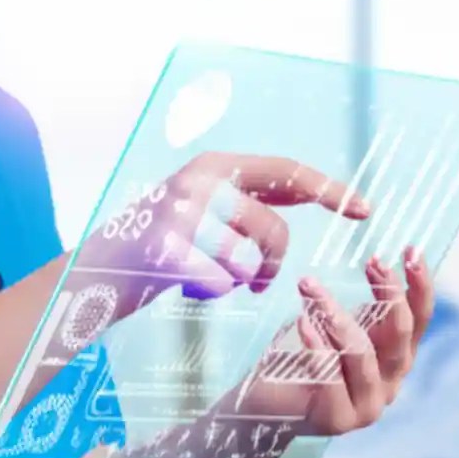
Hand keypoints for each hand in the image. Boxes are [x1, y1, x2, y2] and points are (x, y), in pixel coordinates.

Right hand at [76, 152, 369, 315]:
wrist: (92, 272)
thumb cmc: (158, 248)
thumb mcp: (203, 207)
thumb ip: (247, 195)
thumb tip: (307, 187)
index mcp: (214, 165)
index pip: (288, 171)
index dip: (329, 191)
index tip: (367, 211)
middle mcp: (198, 181)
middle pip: (273, 227)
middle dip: (273, 262)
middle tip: (259, 284)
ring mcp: (180, 214)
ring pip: (248, 260)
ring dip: (240, 281)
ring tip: (215, 281)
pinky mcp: (165, 250)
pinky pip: (220, 284)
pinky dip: (211, 293)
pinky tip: (188, 288)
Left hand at [225, 245, 434, 435]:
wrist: (264, 409)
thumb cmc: (299, 361)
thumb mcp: (336, 329)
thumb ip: (359, 311)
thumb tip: (376, 262)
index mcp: (395, 359)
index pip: (419, 320)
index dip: (420, 286)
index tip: (410, 251)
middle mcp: (389, 383)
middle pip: (401, 336)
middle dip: (390, 294)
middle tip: (372, 260)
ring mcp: (368, 406)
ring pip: (363, 355)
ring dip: (338, 316)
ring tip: (313, 288)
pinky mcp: (339, 419)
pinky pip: (331, 376)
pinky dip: (316, 346)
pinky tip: (302, 321)